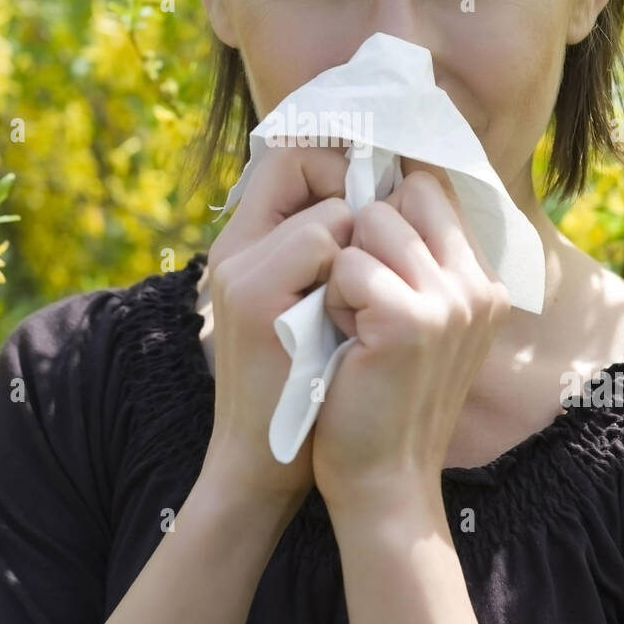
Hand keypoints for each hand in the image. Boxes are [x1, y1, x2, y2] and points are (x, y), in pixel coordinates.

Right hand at [202, 142, 353, 508]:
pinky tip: (352, 320)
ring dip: (363, 247)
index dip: (340, 166)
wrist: (265, 468)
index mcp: (247, 248)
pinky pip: (323, 242)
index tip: (372, 206)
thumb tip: (388, 202)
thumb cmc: (308, 390)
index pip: (290, 155)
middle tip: (378, 248)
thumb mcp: (311, 310)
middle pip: (302, 161)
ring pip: (329, 211)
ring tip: (361, 299)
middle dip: (357, 198)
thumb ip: (329, 255)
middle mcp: (235, 249)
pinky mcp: (253, 299)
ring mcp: (241, 270)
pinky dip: (353, 274)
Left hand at [311, 160, 510, 513]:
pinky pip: (349, 265)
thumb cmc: (383, 401)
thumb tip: (385, 192)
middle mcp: (478, 285)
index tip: (364, 252)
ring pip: (372, 220)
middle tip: (358, 299)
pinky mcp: (412, 320)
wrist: (384, 483)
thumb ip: (418, 264)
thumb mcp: (418, 326)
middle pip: (404, 195)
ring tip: (350, 321)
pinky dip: (332, 298)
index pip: (432, 191)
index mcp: (483, 283)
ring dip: (345, 265)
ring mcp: (451, 301)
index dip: (386, 207)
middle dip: (363, 233)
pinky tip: (341, 340)